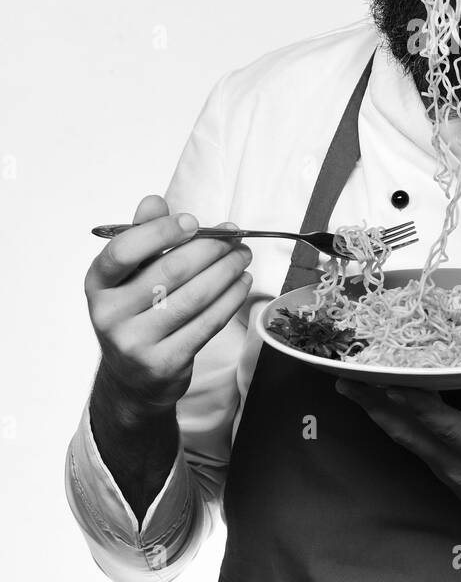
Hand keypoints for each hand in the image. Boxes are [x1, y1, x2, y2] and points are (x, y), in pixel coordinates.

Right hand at [84, 193, 253, 416]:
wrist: (133, 380)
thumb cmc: (135, 315)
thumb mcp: (128, 276)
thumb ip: (140, 236)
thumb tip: (154, 202)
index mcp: (97, 285)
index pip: (123, 251)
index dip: (161, 232)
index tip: (193, 221)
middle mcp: (110, 315)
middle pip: (170, 271)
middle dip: (211, 249)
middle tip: (234, 237)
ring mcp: (136, 342)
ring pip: (195, 296)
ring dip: (227, 271)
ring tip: (243, 256)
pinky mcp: (165, 362)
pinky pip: (207, 323)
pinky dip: (230, 298)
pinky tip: (241, 283)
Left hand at [336, 362, 460, 581]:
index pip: (440, 423)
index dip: (413, 401)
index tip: (386, 380)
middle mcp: (454, 463)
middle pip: (406, 428)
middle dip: (374, 401)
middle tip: (345, 374)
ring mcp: (444, 470)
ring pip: (403, 436)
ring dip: (375, 411)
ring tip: (348, 385)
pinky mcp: (443, 473)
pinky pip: (411, 443)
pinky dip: (392, 422)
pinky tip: (380, 407)